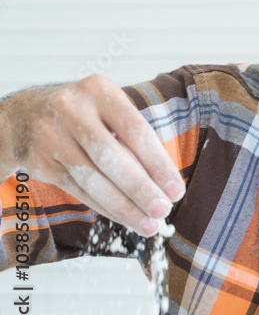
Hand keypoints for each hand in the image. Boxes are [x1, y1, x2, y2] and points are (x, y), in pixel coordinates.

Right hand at [0, 75, 185, 235]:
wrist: (24, 116)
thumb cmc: (85, 114)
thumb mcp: (109, 110)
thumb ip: (134, 138)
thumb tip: (166, 183)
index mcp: (100, 90)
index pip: (136, 131)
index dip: (158, 164)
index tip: (176, 190)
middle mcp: (72, 109)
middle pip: (112, 158)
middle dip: (141, 189)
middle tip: (163, 211)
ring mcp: (51, 135)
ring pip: (93, 179)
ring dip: (124, 206)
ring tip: (148, 224)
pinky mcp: (39, 161)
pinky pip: (78, 190)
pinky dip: (105, 207)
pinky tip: (124, 218)